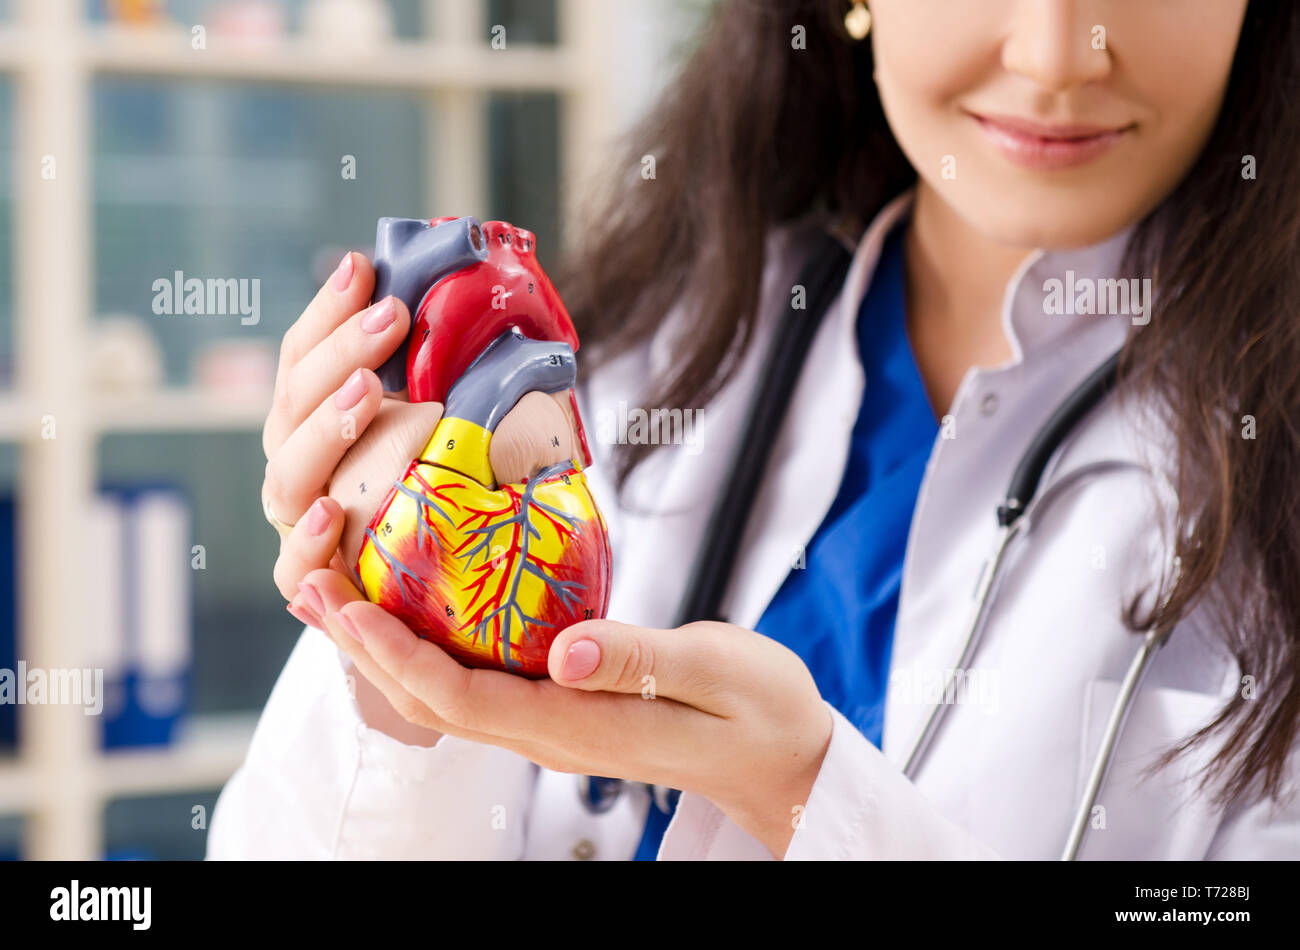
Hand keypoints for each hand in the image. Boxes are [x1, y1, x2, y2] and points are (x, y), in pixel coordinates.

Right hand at [261, 250, 441, 621]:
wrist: (450, 602)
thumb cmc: (457, 501)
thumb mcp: (466, 432)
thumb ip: (466, 383)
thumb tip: (500, 313)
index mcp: (321, 424)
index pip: (306, 358)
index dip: (328, 311)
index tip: (363, 266)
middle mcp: (303, 469)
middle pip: (293, 404)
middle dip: (339, 350)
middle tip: (393, 315)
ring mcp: (301, 525)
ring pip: (286, 475)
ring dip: (324, 428)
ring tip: (366, 391)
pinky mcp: (315, 586)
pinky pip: (295, 569)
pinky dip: (307, 541)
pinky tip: (331, 511)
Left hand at [299, 567, 834, 858]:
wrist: (784, 758)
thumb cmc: (761, 712)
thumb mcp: (718, 674)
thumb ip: (642, 660)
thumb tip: (565, 649)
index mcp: (580, 727)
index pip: (462, 697)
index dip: (395, 654)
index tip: (345, 604)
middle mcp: (551, 732)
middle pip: (433, 699)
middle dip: (364, 647)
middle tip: (309, 586)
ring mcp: (555, 724)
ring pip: (447, 693)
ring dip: (385, 649)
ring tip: (336, 597)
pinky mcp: (566, 706)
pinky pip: (479, 681)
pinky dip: (431, 646)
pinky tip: (415, 611)